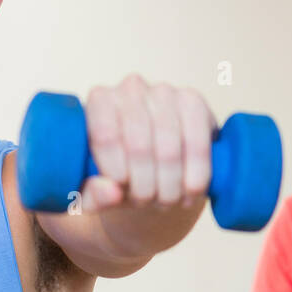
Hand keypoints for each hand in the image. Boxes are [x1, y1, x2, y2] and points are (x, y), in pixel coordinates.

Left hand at [80, 74, 217, 213]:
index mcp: (99, 102)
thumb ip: (93, 196)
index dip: (115, 172)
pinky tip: (190, 192)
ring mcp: (165, 93)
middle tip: (145, 202)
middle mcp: (131, 89)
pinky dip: (196, 176)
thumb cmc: (115, 178)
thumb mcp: (93, 193)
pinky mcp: (194, 102)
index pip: (106, 135)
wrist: (152, 167)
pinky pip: (198, 145)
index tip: (122, 189)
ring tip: (166, 200)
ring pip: (169, 149)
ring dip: (169, 187)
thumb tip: (113, 191)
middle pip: (139, 146)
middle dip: (144, 187)